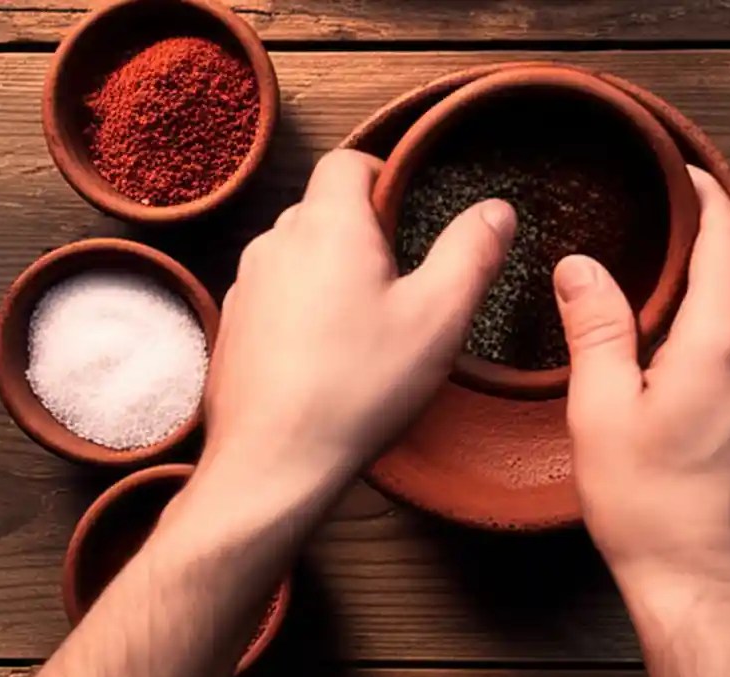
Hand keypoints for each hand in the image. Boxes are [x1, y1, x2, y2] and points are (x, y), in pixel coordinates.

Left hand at [201, 149, 515, 496]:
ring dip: (332, 275)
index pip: (349, 161)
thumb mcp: (439, 318)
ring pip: (298, 255)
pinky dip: (303, 312)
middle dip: (364, 233)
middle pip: (324, 209)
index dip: (384, 176)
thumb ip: (472, 253)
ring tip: (366, 329)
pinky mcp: (234, 327)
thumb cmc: (358, 388)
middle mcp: (276, 242)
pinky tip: (328, 359)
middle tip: (403, 285)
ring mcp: (248, 285)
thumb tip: (495, 210)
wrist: (273, 462)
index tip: (412, 214)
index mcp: (328, 225)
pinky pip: (276, 298)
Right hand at [555, 166, 729, 597]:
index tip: (680, 174)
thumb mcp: (601, 413)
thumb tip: (579, 266)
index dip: (705, 192)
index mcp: (725, 340)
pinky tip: (707, 332)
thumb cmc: (652, 511)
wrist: (708, 587)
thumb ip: (596, 328)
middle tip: (680, 219)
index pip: (729, 233)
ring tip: (689, 272)